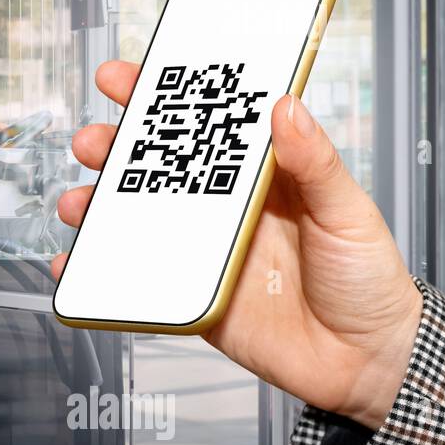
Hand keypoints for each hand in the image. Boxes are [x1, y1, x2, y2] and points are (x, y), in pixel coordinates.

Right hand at [50, 60, 422, 431]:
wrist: (366, 364)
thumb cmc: (368, 281)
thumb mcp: (348, 212)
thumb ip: (314, 162)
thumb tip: (285, 107)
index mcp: (260, 177)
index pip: (206, 126)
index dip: (164, 100)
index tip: (127, 80)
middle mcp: (224, 210)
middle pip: (156, 168)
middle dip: (113, 149)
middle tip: (92, 142)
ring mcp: (203, 253)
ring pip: (135, 220)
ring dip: (97, 207)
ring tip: (79, 205)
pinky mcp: (192, 296)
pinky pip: (136, 280)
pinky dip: (98, 273)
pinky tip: (75, 265)